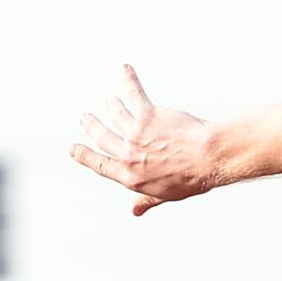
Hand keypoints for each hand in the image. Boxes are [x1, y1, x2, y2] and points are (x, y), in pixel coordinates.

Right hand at [70, 66, 220, 216]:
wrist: (208, 159)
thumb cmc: (191, 178)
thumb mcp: (166, 194)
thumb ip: (147, 200)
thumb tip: (134, 211)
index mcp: (131, 177)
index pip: (100, 165)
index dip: (84, 156)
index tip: (73, 148)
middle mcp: (128, 156)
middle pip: (102, 137)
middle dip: (91, 126)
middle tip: (85, 118)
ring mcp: (135, 134)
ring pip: (116, 114)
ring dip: (112, 105)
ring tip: (111, 100)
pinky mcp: (147, 115)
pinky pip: (133, 93)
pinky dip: (128, 79)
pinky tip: (125, 69)